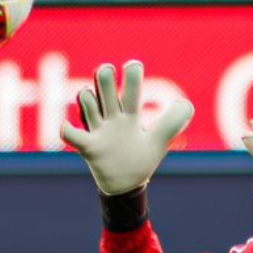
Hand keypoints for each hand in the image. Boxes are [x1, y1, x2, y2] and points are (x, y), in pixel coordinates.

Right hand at [60, 61, 193, 194]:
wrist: (125, 185)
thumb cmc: (140, 158)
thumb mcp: (158, 141)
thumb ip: (171, 123)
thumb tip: (186, 104)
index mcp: (130, 115)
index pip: (131, 88)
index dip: (131, 74)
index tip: (134, 66)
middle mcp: (112, 118)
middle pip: (105, 87)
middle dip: (105, 75)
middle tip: (107, 70)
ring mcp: (98, 131)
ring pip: (87, 103)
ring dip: (87, 99)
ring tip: (93, 104)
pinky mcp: (88, 147)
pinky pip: (71, 135)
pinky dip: (66, 130)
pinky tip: (67, 127)